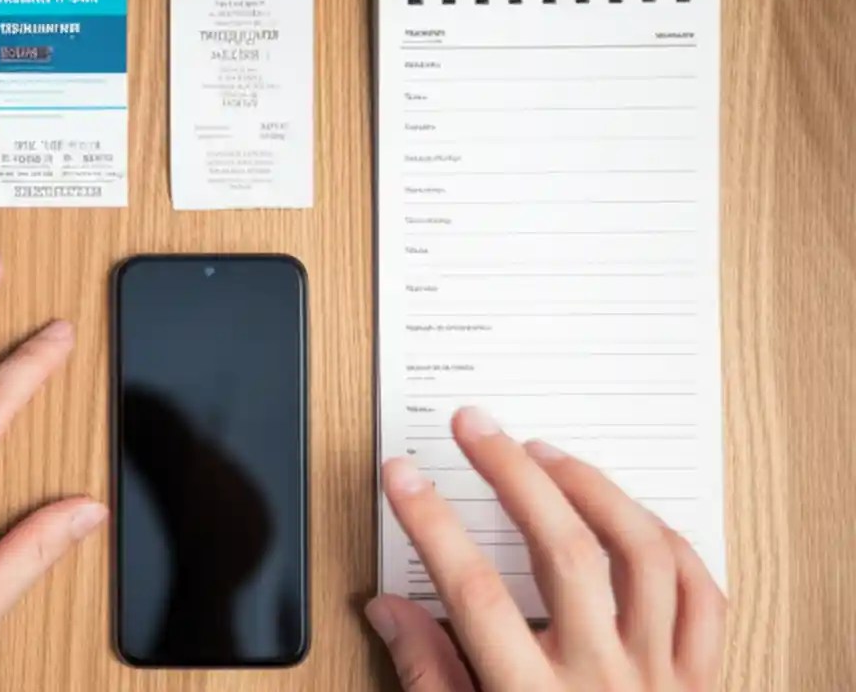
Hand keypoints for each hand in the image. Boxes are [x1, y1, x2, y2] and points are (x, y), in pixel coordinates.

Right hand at [367, 407, 725, 690]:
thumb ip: (430, 678)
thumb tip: (389, 609)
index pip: (472, 591)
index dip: (430, 521)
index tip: (401, 476)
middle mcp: (603, 681)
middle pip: (559, 551)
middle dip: (508, 474)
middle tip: (474, 427)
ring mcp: (662, 677)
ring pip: (639, 555)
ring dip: (590, 488)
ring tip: (544, 453)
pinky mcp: (704, 678)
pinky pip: (699, 591)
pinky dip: (664, 539)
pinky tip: (625, 512)